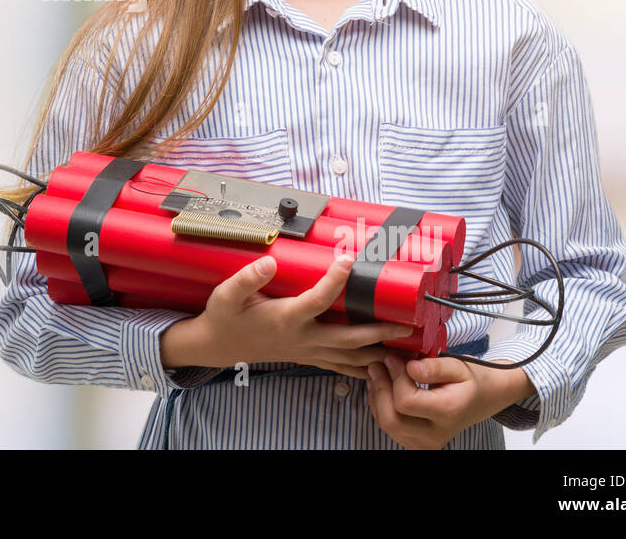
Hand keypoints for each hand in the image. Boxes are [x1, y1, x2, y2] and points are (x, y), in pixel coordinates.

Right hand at [194, 253, 412, 377]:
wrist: (220, 344)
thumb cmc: (225, 317)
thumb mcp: (227, 295)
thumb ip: (247, 279)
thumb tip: (268, 263)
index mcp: (286, 318)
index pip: (317, 299)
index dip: (335, 279)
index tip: (348, 260)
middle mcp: (302, 338)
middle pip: (348, 339)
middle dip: (379, 332)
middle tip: (405, 323)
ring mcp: (308, 350)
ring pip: (350, 357)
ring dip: (378, 353)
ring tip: (405, 347)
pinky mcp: (309, 356)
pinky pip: (341, 366)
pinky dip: (363, 367)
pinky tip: (382, 364)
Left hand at [365, 352, 515, 448]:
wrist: (485, 398)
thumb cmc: (471, 380)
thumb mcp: (459, 365)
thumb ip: (434, 367)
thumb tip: (410, 368)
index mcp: (447, 413)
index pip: (406, 402)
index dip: (395, 377)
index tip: (392, 358)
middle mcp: (436, 434)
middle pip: (391, 419)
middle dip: (380, 389)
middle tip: (377, 365)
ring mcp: (426, 442)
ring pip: (387, 424)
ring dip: (377, 397)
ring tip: (378, 373)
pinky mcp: (417, 443)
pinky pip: (390, 428)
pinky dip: (381, 406)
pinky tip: (384, 388)